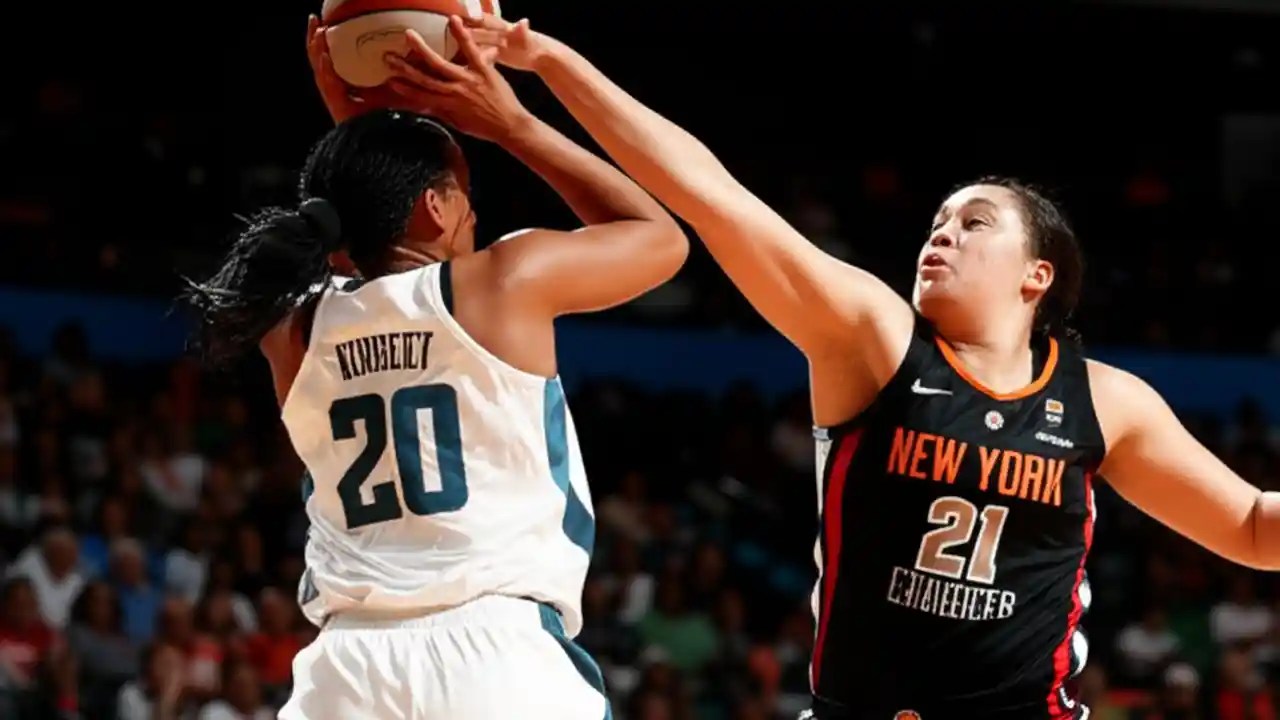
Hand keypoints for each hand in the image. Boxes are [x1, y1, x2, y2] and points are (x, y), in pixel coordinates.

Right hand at [306, 14, 398, 123]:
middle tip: (313, 18)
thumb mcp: (393, 89)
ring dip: (317, 50)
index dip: (323, 41)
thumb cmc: (394, 119)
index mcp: (345, 85)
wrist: (389, 145)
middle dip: (313, 40)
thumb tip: (406, 51)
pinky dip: (327, 71)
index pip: (329, 58)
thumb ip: (395, 72)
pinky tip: (325, 57)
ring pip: (319, 71)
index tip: (323, 22)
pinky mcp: (338, 109)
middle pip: (319, 61)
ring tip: (318, 32)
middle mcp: (337, 91)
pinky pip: (329, 87)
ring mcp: (336, 100)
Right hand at [384, 16, 533, 143]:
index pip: (421, 95)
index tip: (390, 80)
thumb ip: (442, 113)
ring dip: (422, 49)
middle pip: (425, 78)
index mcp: (448, 105)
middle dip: (404, 67)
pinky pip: (471, 50)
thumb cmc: (486, 127)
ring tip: (408, 34)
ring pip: (440, 63)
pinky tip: (452, 21)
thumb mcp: (460, 124)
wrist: (511, 126)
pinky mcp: (483, 70)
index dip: (405, 88)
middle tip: (388, 56)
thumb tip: (424, 106)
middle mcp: (455, 92)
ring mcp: (468, 80)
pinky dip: (462, 35)